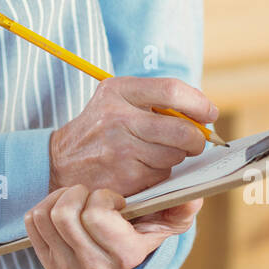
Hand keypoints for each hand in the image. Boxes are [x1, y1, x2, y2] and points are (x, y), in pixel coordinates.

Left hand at [24, 185, 203, 268]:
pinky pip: (32, 222)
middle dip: (79, 192)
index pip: (96, 215)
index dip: (104, 197)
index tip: (116, 200)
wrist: (121, 243)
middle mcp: (95, 268)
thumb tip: (192, 199)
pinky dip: (45, 205)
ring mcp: (69, 268)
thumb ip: (183, 207)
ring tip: (79, 199)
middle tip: (92, 194)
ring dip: (61, 196)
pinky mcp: (49, 263)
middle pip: (65, 214)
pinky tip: (64, 209)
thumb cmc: (145, 223)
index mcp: (126, 255)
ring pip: (46, 215)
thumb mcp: (171, 215)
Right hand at [49, 76, 217, 197]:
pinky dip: (159, 174)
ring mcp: (121, 149)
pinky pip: (161, 176)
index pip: (171, 90)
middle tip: (194, 141)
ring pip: (174, 156)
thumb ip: (157, 99)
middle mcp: (118, 117)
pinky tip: (142, 168)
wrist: (60, 162)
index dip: (199, 104)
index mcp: (118, 90)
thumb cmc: (101, 128)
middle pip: (181, 129)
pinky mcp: (124, 177)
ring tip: (154, 153)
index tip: (209, 113)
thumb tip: (204, 114)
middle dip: (196, 139)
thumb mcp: (118, 99)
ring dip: (174, 158)